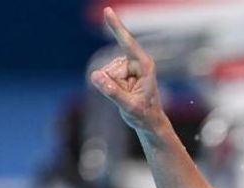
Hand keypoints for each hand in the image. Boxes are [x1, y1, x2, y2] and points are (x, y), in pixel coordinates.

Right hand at [90, 8, 163, 132]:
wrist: (148, 121)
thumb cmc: (144, 115)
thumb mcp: (129, 107)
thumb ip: (112, 91)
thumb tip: (95, 75)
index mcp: (145, 65)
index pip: (127, 43)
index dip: (117, 27)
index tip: (108, 10)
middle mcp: (136, 61)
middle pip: (111, 68)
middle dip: (114, 85)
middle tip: (130, 98)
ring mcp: (127, 65)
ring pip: (106, 73)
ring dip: (113, 87)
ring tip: (128, 97)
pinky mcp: (120, 70)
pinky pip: (104, 77)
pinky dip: (110, 87)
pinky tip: (123, 94)